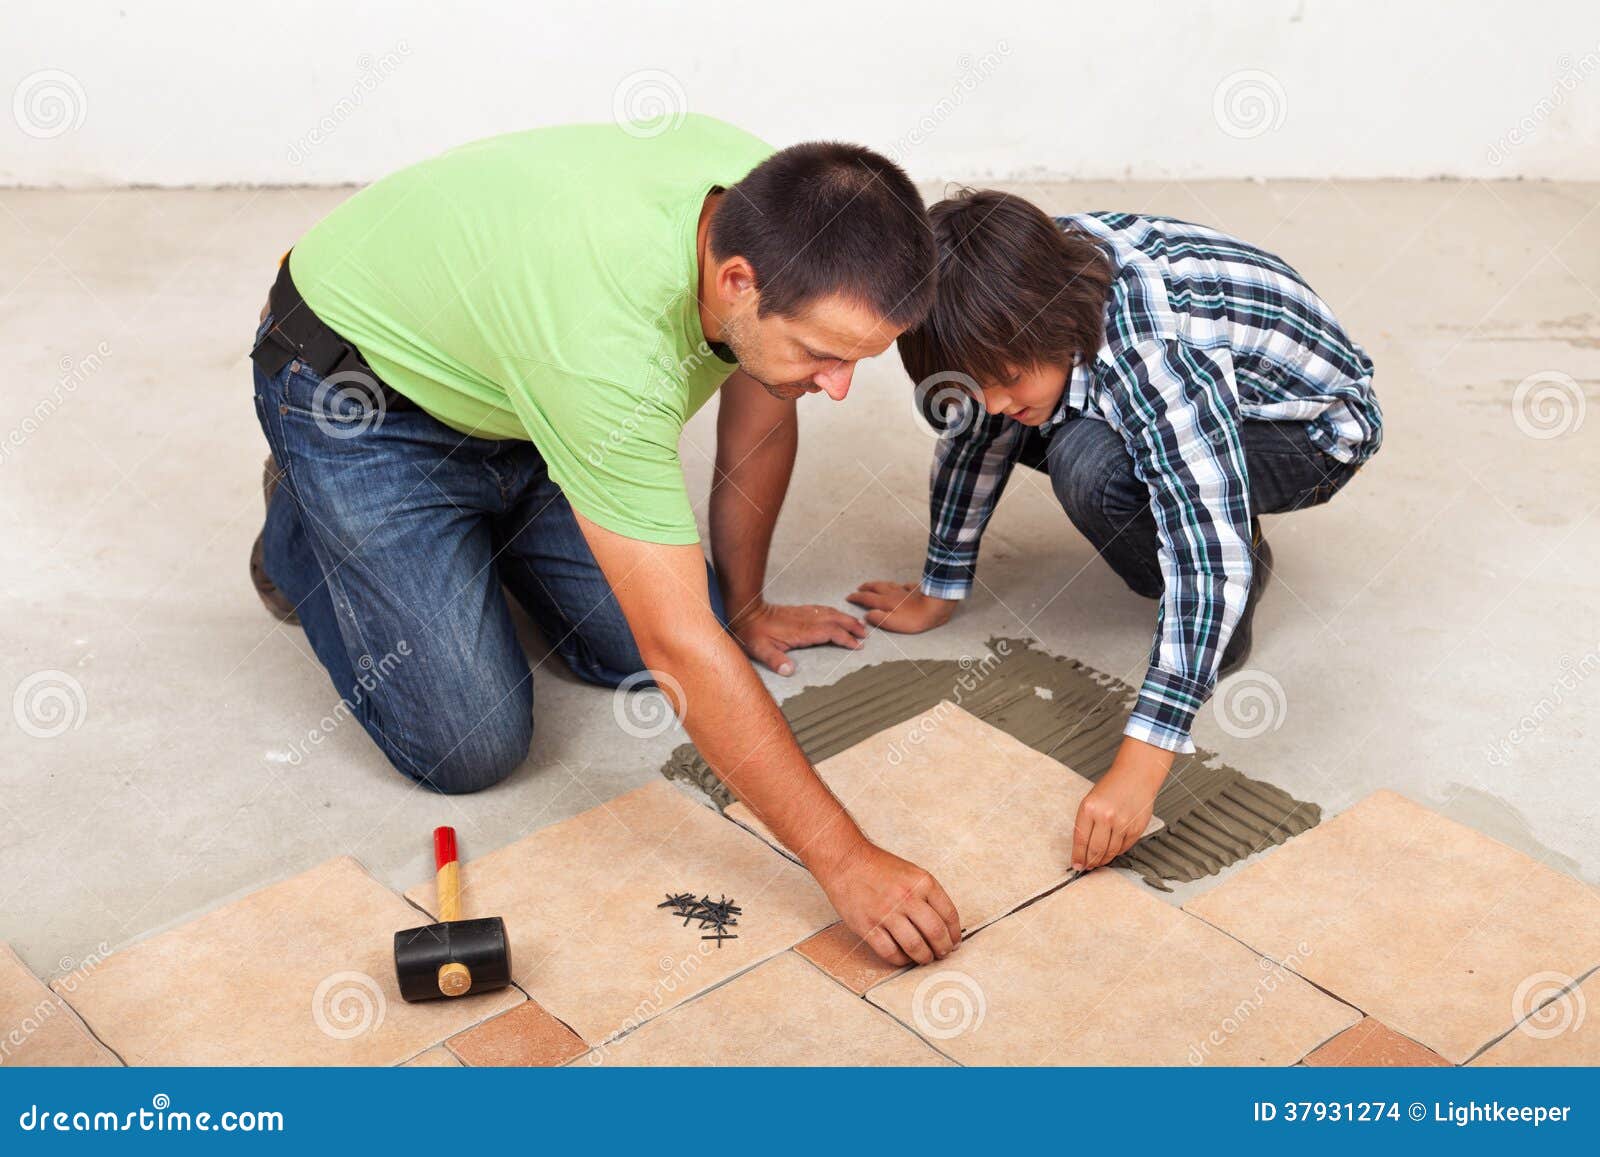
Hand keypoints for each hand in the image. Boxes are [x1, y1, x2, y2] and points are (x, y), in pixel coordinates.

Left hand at [727, 599, 866, 675]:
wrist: (745, 611)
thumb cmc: (752, 633)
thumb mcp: (760, 650)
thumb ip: (775, 661)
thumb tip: (789, 671)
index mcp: (802, 631)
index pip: (830, 632)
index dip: (846, 638)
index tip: (857, 645)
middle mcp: (806, 620)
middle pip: (835, 620)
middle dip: (852, 626)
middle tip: (865, 634)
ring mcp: (803, 614)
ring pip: (830, 613)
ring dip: (845, 618)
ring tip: (858, 625)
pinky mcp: (798, 611)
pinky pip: (822, 610)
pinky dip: (834, 613)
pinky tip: (837, 615)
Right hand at [812, 837, 961, 965]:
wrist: (846, 861)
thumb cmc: (879, 868)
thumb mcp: (912, 873)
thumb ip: (928, 895)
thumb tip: (944, 925)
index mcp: (922, 882)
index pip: (949, 914)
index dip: (955, 933)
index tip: (954, 942)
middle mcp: (907, 897)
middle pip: (935, 933)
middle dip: (943, 949)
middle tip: (942, 954)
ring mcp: (886, 912)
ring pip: (916, 947)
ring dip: (924, 958)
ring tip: (924, 958)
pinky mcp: (868, 926)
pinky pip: (890, 952)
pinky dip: (901, 960)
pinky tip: (903, 956)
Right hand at [846, 580, 957, 633]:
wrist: (936, 605)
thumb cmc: (915, 617)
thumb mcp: (894, 622)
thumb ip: (878, 619)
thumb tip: (867, 615)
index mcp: (886, 602)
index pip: (867, 598)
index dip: (857, 598)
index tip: (849, 597)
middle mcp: (893, 594)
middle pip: (876, 588)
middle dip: (866, 588)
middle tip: (859, 588)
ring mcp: (904, 590)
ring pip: (887, 585)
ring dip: (878, 584)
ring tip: (873, 584)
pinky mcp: (916, 590)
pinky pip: (904, 586)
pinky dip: (899, 586)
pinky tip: (901, 587)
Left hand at [1071, 736, 1173, 870]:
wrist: (1136, 776)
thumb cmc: (1112, 787)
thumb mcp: (1091, 800)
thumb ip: (1086, 823)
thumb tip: (1083, 848)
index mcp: (1089, 808)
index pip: (1081, 840)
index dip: (1078, 856)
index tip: (1076, 864)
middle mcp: (1105, 816)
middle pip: (1095, 849)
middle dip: (1090, 862)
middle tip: (1087, 866)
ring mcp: (1122, 823)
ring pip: (1110, 852)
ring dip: (1103, 860)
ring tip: (1098, 862)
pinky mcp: (1136, 829)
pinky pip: (1124, 848)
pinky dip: (1117, 853)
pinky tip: (1112, 852)